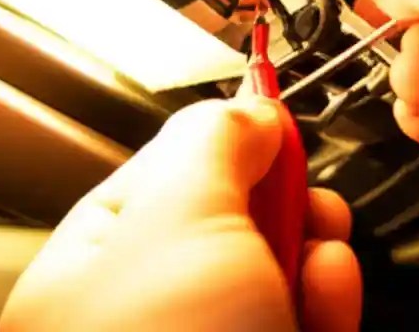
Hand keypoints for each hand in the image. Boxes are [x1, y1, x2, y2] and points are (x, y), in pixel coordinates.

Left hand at [0, 97, 361, 331]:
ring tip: (321, 244)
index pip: (158, 177)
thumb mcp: (182, 217)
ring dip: (309, 250)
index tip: (272, 119)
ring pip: (273, 279)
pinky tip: (331, 289)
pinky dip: (326, 301)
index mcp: (88, 273)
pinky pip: (302, 324)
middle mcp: (144, 321)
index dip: (220, 144)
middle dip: (277, 199)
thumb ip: (214, 145)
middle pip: (225, 227)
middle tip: (301, 188)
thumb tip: (247, 108)